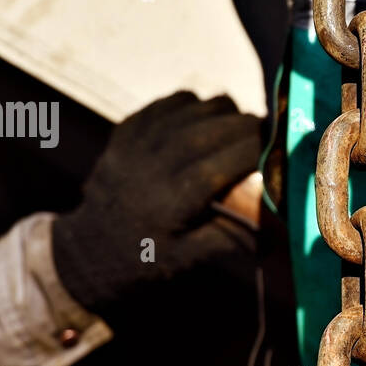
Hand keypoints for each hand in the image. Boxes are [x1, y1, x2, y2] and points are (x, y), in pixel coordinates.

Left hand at [52, 91, 262, 315]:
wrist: (86, 252)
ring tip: (240, 124)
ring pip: (193, 108)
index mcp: (174, 199)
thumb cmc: (145, 261)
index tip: (279, 150)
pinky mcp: (126, 132)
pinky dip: (194, 104)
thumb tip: (278, 229)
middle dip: (247, 125)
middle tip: (268, 132)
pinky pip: (168, 103)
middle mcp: (155, 164)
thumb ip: (231, 239)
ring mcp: (137, 143)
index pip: (226, 161)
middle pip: (213, 127)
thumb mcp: (188, 260)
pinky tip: (205, 117)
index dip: (258, 150)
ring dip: (223, 111)